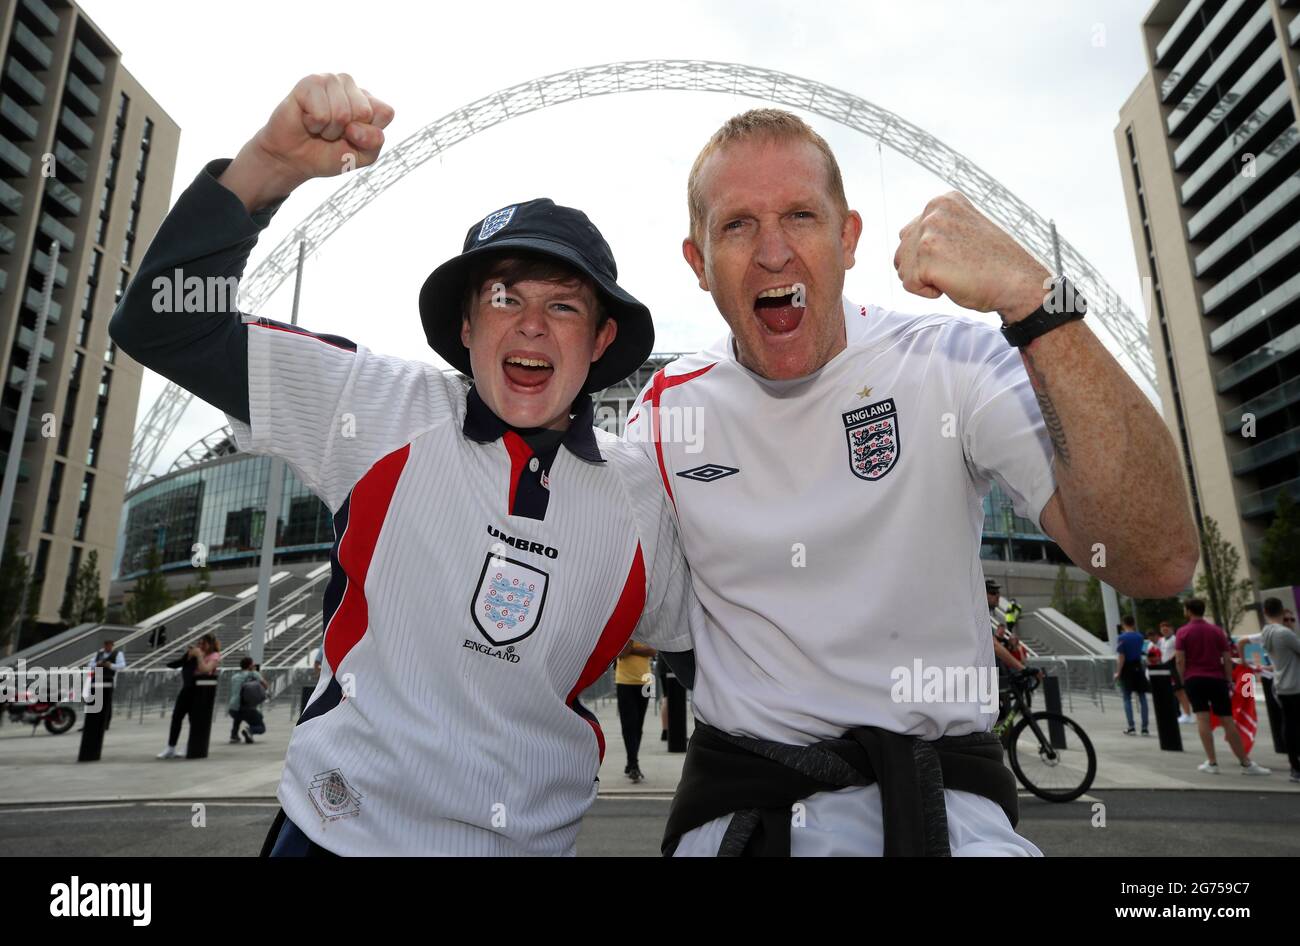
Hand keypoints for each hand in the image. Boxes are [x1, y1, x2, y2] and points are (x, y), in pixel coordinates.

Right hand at [221, 73, 393, 210]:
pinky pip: (321, 113)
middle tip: (332, 132)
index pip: (385, 112)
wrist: (294, 158)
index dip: (370, 134)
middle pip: (364, 112)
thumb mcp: (363, 156)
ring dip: (328, 130)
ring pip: (341, 113)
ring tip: (319, 127)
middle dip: (347, 132)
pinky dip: (314, 125)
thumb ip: (374, 142)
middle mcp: (350, 85)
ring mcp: (330, 80)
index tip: (353, 137)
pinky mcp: (309, 82)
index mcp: (368, 100)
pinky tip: (307, 120)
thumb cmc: (329, 154)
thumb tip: (355, 125)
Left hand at [893, 191, 1050, 321]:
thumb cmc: (991, 264)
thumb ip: (934, 228)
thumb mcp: (960, 231)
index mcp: (943, 201)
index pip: (910, 235)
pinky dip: (928, 292)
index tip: (960, 256)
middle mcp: (934, 209)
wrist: (1018, 283)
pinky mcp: (928, 254)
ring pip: (903, 268)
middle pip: (902, 252)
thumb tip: (903, 235)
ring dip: (925, 280)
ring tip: (955, 273)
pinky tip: (953, 282)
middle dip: (924, 269)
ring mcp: (930, 229)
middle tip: (959, 267)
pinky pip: (909, 285)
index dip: (931, 257)